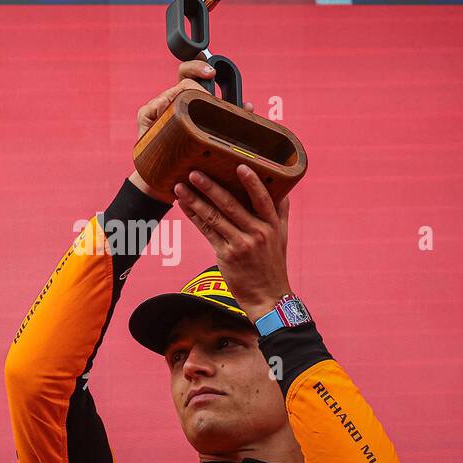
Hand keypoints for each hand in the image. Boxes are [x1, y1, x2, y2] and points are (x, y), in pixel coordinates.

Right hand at [129, 60, 255, 202]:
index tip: (213, 72)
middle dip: (195, 72)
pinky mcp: (145, 115)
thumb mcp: (211, 136)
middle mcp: (173, 98)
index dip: (201, 66)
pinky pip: (155, 106)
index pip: (193, 73)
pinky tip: (171, 118)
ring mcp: (158, 105)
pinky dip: (164, 109)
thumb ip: (227, 119)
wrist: (167, 181)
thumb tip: (248, 106)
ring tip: (194, 111)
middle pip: (182, 74)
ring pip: (171, 92)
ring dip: (183, 98)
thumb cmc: (190, 158)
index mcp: (188, 99)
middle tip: (209, 81)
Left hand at [173, 163, 291, 320]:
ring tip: (179, 187)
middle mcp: (258, 233)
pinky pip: (207, 232)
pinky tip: (183, 205)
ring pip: (215, 217)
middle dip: (210, 187)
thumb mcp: (283, 237)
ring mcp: (241, 245)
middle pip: (231, 205)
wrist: (268, 297)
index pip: (262, 199)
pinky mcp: (226, 255)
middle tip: (194, 172)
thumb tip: (282, 188)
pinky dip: (194, 217)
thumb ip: (281, 212)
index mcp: (272, 225)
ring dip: (195, 200)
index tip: (239, 165)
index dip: (252, 182)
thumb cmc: (273, 264)